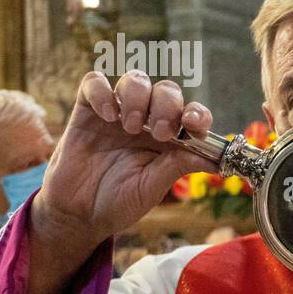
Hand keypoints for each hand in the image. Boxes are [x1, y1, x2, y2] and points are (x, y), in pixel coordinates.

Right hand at [33, 70, 214, 253]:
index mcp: (170, 140)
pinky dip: (103, 91)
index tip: (192, 124)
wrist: (78, 213)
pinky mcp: (88, 110)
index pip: (192, 114)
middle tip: (160, 131)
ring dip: (139, 97)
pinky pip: (94, 82)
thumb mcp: (151, 188)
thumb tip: (214, 158)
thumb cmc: (119, 202)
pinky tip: (107, 115)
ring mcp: (118, 113)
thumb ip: (177, 167)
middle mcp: (148, 122)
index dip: (198, 114)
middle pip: (167, 91)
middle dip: (168, 105)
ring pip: (135, 80)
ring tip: (130, 126)